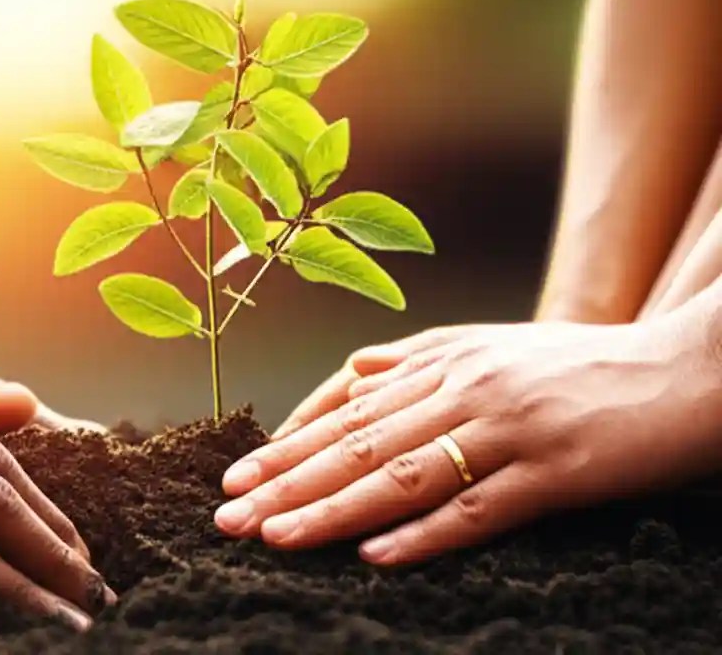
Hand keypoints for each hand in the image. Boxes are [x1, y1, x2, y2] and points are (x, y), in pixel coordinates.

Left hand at [215, 319, 721, 564]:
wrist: (686, 370)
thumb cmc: (579, 365)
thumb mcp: (490, 347)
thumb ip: (418, 363)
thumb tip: (352, 378)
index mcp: (444, 358)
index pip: (347, 407)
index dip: (286, 444)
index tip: (234, 475)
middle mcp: (465, 387)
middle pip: (358, 442)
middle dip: (285, 482)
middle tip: (228, 516)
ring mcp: (509, 427)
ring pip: (402, 473)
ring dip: (332, 509)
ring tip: (276, 537)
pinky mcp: (557, 469)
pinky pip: (480, 508)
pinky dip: (426, 534)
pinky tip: (376, 557)